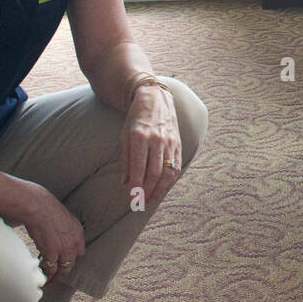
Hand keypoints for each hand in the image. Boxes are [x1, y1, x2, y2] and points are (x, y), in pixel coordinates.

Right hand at [19, 181, 85, 284]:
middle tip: (56, 275)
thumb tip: (54, 234)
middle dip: (64, 270)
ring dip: (55, 276)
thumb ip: (62, 228)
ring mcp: (64, 249)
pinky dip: (47, 276)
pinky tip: (43, 279)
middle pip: (72, 263)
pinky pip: (51, 270)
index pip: (80, 251)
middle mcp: (74, 242)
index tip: (64, 261)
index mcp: (78, 231)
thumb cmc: (44, 208)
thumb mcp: (61, 217)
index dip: (71, 257)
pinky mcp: (52, 254)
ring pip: (63, 269)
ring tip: (49, 281)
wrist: (38, 207)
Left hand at [122, 84, 182, 206]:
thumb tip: (126, 183)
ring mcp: (170, 142)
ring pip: (168, 172)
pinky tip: (163, 188)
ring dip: (159, 190)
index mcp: (140, 137)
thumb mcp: (124, 135)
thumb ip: (125, 160)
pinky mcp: (178, 143)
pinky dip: (170, 180)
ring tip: (151, 200)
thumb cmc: (136, 118)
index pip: (139, 168)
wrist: (155, 98)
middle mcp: (157, 140)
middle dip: (147, 191)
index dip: (135, 186)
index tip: (131, 198)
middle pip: (155, 173)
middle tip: (140, 203)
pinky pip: (176, 166)